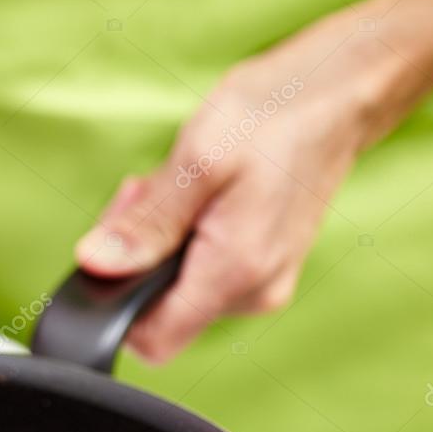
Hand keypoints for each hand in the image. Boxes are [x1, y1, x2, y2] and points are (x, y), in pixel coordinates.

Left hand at [75, 0, 432, 362]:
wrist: (337, 90)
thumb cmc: (276, 114)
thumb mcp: (197, 161)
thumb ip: (145, 224)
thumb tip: (95, 264)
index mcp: (235, 274)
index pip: (153, 341)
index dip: (116, 304)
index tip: (115, 249)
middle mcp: (252, 293)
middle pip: (159, 310)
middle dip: (135, 258)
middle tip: (145, 197)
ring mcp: (260, 283)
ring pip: (175, 288)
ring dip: (158, 242)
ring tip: (176, 188)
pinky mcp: (261, 267)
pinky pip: (200, 271)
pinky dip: (183, 238)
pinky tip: (193, 198)